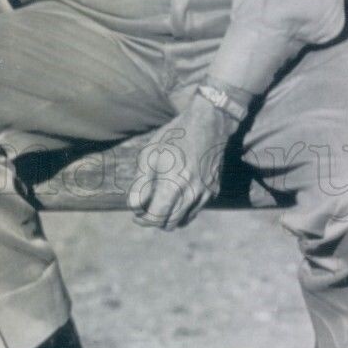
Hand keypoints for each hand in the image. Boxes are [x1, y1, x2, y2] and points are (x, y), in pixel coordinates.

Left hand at [127, 91, 237, 229]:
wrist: (207, 123)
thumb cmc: (174, 136)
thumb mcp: (150, 154)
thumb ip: (141, 183)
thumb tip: (134, 206)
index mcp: (174, 184)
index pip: (157, 217)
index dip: (143, 219)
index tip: (136, 215)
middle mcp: (192, 193)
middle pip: (170, 224)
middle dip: (155, 221)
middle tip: (144, 211)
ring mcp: (205, 193)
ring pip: (184, 220)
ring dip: (169, 217)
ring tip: (158, 204)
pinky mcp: (213, 191)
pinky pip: (195, 210)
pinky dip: (183, 209)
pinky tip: (175, 195)